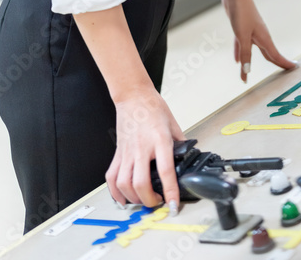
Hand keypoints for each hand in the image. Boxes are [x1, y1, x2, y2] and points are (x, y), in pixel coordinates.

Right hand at [106, 82, 185, 211]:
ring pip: (124, 184)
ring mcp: (127, 151)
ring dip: (133, 198)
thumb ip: (180, 143)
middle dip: (149, 200)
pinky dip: (115, 192)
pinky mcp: (118, 152)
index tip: (173, 204)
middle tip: (157, 203)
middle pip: (140, 183)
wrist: (133, 95)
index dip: (170, 191)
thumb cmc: (153, 107)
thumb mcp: (173, 124)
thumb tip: (188, 158)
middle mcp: (142, 147)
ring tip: (142, 199)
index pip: (165, 170)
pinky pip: (111, 177)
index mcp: (159, 139)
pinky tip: (122, 197)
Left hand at [220, 0, 298, 82]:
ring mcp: (251, 31)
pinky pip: (242, 44)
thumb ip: (245, 53)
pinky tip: (236, 60)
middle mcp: (260, 35)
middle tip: (282, 72)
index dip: (285, 63)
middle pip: (268, 54)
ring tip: (249, 72)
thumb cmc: (241, 12)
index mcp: (264, 38)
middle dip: (274, 63)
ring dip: (251, 61)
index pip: (276, 55)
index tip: (294, 68)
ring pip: (253, 50)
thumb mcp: (242, 36)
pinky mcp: (242, 28)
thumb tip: (247, 71)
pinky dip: (241, 52)